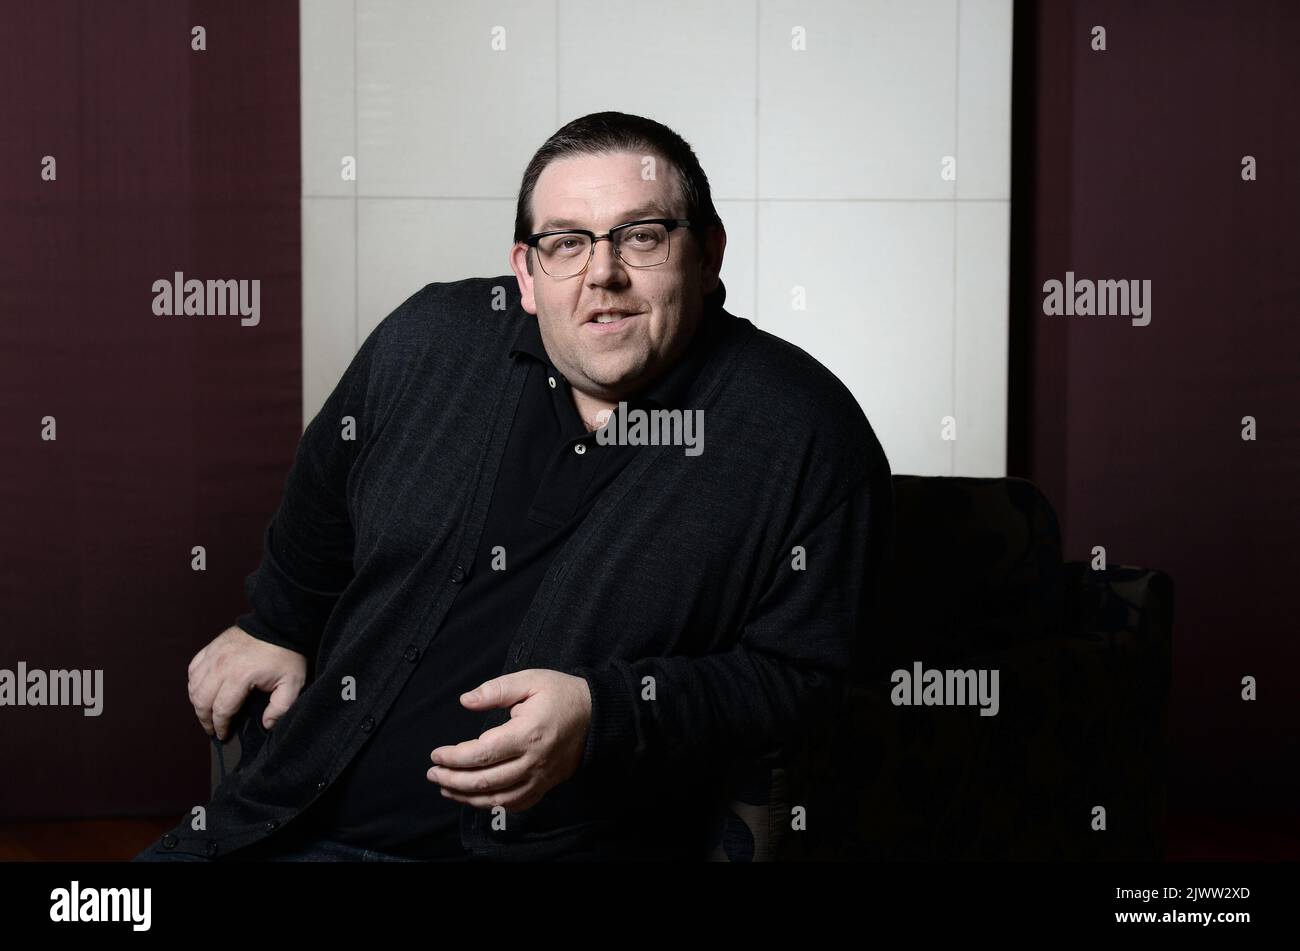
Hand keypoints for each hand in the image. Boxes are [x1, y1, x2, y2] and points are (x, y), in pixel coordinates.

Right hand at [187, 624, 307, 739]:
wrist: (279, 624)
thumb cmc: (286, 654)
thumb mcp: (292, 682)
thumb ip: (281, 707)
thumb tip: (266, 724)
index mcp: (240, 677)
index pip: (221, 709)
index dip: (220, 726)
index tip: (223, 735)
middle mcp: (221, 666)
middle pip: (202, 700)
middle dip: (204, 719)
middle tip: (211, 729)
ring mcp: (214, 655)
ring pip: (194, 686)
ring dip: (197, 702)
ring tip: (206, 713)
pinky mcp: (212, 646)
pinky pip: (194, 668)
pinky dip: (194, 682)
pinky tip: (201, 690)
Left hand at [427, 669, 591, 811]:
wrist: (597, 714)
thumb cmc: (561, 694)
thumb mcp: (529, 680)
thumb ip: (495, 690)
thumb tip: (466, 701)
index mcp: (527, 734)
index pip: (481, 754)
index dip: (453, 758)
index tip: (436, 754)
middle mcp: (533, 762)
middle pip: (484, 781)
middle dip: (453, 780)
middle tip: (433, 773)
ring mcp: (541, 777)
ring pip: (497, 798)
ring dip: (467, 797)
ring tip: (446, 788)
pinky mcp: (546, 785)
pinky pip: (516, 803)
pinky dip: (492, 804)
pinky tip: (475, 798)